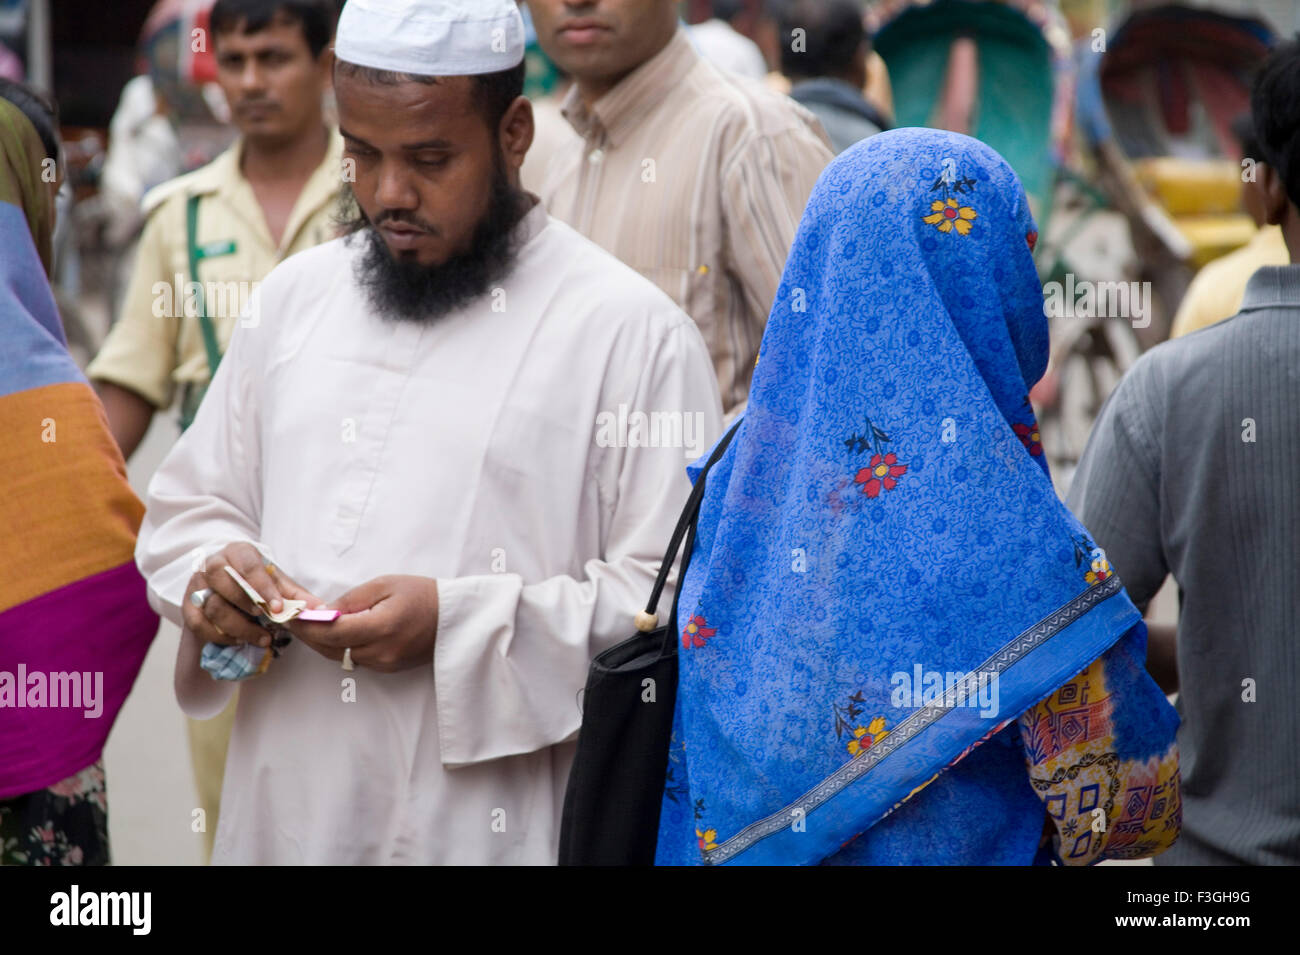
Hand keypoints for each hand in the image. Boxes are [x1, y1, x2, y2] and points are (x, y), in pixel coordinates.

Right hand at [182, 542, 320, 647]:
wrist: (233, 596)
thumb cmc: (259, 587)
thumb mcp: (280, 588)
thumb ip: (298, 598)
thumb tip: (319, 611)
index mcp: (239, 552)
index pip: (248, 565)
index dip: (263, 587)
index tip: (278, 608)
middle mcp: (214, 563)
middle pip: (223, 580)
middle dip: (247, 603)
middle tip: (267, 621)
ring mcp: (197, 584)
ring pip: (212, 604)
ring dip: (238, 626)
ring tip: (261, 638)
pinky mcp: (188, 606)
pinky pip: (198, 623)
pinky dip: (220, 635)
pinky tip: (238, 641)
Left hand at [288, 575, 438, 672]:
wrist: (455, 617)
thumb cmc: (423, 594)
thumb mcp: (386, 585)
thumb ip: (352, 600)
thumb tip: (323, 612)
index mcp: (381, 627)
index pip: (331, 632)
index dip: (306, 625)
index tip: (289, 614)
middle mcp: (381, 651)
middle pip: (331, 648)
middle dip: (308, 634)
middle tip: (289, 619)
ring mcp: (385, 663)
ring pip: (340, 657)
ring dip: (321, 642)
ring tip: (306, 625)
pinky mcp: (388, 667)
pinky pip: (355, 660)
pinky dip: (339, 648)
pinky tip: (332, 634)